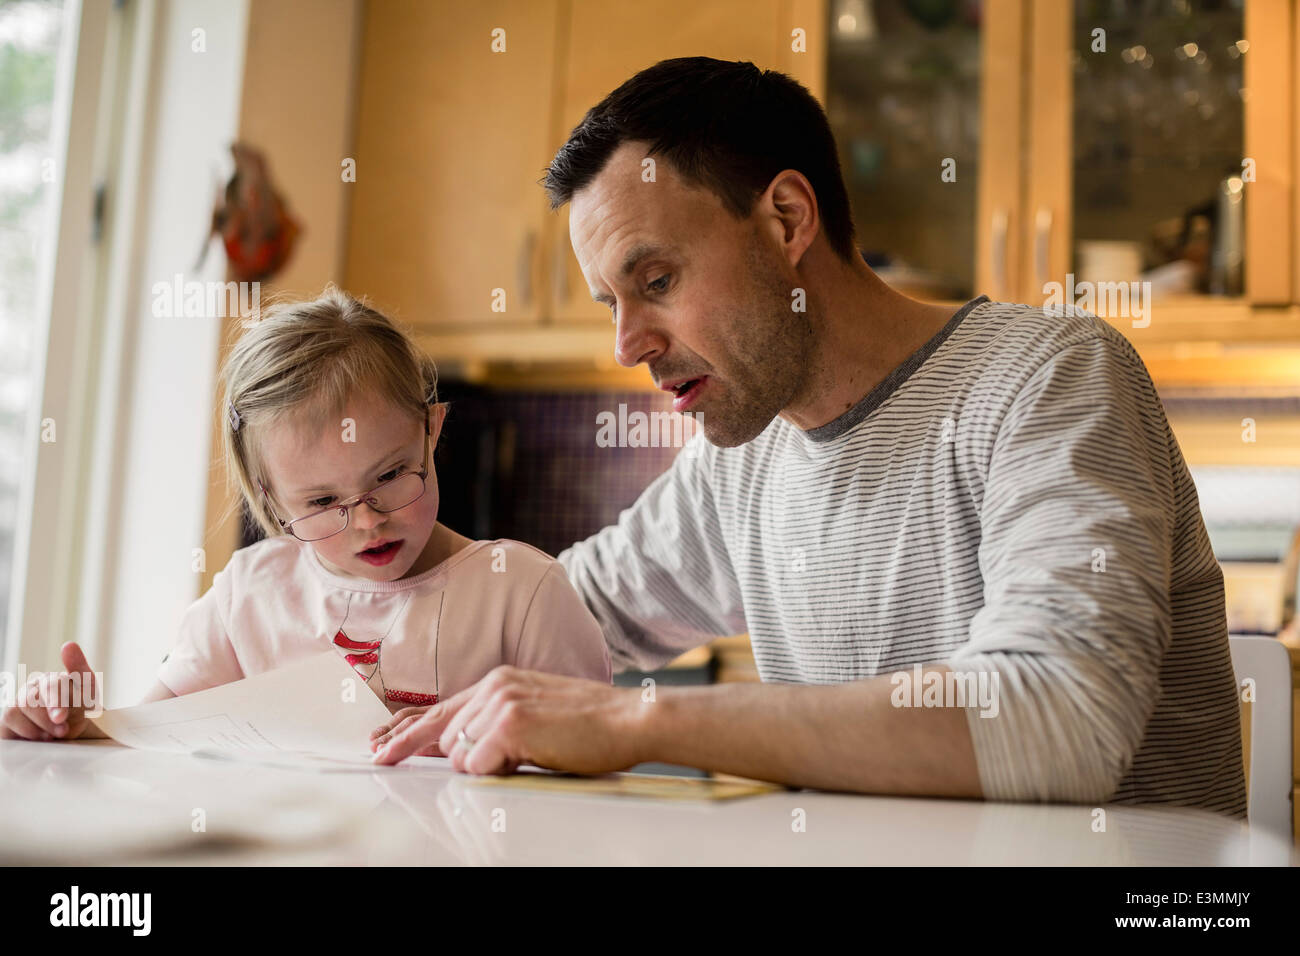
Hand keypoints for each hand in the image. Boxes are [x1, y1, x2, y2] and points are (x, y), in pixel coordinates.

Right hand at [0, 642, 100, 741]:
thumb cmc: (81, 707)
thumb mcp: (88, 691)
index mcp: (51, 679)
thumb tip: (68, 644)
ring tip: (57, 735)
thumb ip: (80, 669)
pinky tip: (41, 737)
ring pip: (15, 711)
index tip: (60, 717)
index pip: (51, 685)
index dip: (55, 701)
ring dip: (38, 728)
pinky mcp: (7, 721)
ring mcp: (17, 704)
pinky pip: (7, 724)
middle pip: (29, 699)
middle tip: (62, 731)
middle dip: (46, 718)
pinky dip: (26, 734)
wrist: (75, 731)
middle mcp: (30, 689)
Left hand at [370, 666, 645, 774]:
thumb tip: (466, 749)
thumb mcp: (538, 713)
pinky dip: (497, 771)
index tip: (383, 750)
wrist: (630, 718)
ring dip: (488, 765)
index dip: (408, 733)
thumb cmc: (593, 724)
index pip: (442, 709)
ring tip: (532, 753)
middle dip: (462, 759)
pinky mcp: (509, 722)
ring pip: (458, 753)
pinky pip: (476, 765)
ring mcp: (500, 701)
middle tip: (489, 762)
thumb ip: (499, 722)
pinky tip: (533, 756)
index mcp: (499, 680)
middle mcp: (494, 685)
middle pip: (444, 736)